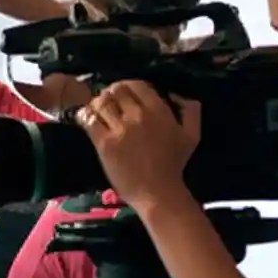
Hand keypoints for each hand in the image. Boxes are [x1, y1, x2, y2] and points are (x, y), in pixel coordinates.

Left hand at [75, 80, 201, 211]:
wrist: (158, 192)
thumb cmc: (174, 165)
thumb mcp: (192, 134)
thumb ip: (190, 110)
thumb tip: (175, 94)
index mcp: (158, 111)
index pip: (136, 84)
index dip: (128, 85)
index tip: (125, 94)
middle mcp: (138, 116)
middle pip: (116, 90)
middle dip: (110, 92)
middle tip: (108, 101)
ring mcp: (119, 129)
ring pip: (101, 102)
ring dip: (97, 103)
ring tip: (97, 110)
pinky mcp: (104, 143)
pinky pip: (89, 120)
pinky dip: (85, 115)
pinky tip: (86, 119)